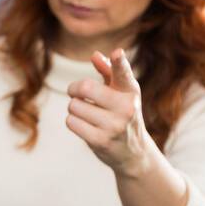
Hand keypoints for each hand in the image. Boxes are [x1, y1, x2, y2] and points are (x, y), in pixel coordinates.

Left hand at [64, 47, 153, 177]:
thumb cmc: (122, 114)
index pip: (123, 73)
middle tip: (77, 94)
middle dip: (74, 89)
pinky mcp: (101, 141)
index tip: (117, 53)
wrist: (133, 152)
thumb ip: (109, 71)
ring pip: (74, 106)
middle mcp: (126, 108)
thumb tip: (95, 55)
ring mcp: (114, 126)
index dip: (119, 62)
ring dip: (74, 107)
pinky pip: (71, 122)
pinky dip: (73, 121)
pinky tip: (83, 124)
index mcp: (131, 91)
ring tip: (85, 113)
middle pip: (85, 88)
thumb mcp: (121, 92)